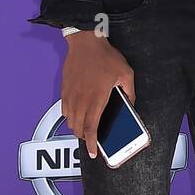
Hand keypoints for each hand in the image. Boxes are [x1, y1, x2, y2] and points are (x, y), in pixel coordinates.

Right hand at [61, 31, 135, 159]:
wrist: (85, 42)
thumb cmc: (106, 56)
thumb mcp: (126, 73)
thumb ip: (129, 92)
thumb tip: (130, 104)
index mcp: (97, 99)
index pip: (91, 128)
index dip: (91, 143)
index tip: (92, 152)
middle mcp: (81, 100)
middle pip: (78, 128)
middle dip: (85, 138)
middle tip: (93, 139)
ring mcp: (70, 95)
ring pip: (70, 121)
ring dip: (77, 127)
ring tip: (87, 127)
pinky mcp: (64, 90)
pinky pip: (64, 110)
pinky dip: (70, 116)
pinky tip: (79, 113)